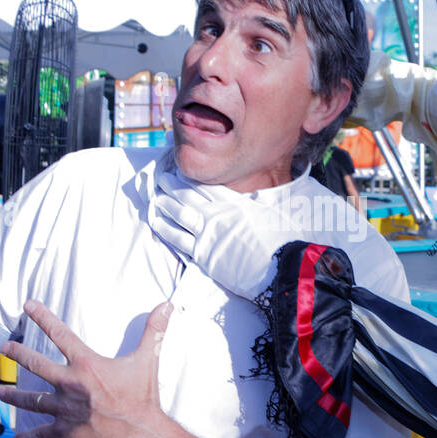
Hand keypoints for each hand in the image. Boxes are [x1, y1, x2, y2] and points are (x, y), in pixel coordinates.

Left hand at [0, 300, 172, 437]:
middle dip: (18, 355)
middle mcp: (70, 383)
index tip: (27, 305)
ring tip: (1, 391)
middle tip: (4, 349)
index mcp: (86, 364)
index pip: (60, 334)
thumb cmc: (143, 397)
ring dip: (14, 395)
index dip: (42, 317)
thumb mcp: (148, 359)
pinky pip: (43, 435)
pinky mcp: (66, 431)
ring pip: (32, 400)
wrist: (141, 434)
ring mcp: (65, 409)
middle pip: (36, 365)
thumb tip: (167, 305)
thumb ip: (155, 331)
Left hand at [151, 174, 306, 299]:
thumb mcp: (273, 212)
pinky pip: (178, 239)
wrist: (277, 267)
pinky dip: (165, 228)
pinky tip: (157, 222)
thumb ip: (261, 201)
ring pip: (179, 214)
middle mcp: (217, 215)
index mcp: (233, 204)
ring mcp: (208, 234)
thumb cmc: (280, 241)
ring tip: (156, 197)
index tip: (180, 170)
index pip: (207, 186)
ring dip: (165, 204)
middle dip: (172, 186)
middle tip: (160, 178)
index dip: (191, 177)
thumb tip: (264, 192)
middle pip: (188, 196)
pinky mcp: (203, 254)